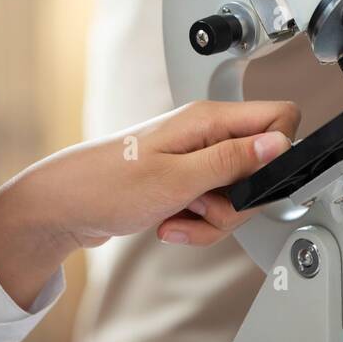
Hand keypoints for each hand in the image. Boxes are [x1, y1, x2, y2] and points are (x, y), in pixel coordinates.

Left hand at [0, 98, 298, 309]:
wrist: (63, 207)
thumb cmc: (106, 185)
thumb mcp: (178, 179)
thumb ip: (232, 161)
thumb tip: (278, 143)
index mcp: (208, 120)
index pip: (278, 117)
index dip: (280, 152)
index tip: (255, 182)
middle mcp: (205, 134)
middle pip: (261, 166)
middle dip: (241, 201)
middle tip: (206, 208)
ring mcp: (195, 158)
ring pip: (238, 194)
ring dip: (214, 220)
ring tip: (180, 218)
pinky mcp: (185, 182)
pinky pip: (212, 208)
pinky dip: (197, 224)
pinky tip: (171, 224)